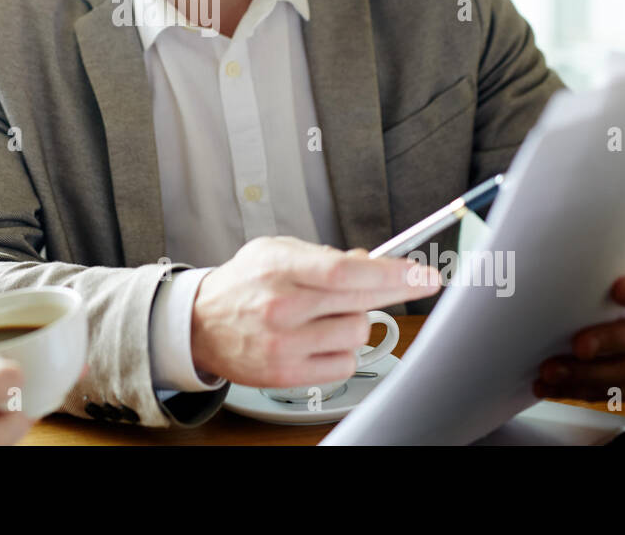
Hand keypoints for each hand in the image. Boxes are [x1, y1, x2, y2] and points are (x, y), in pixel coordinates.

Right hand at [191, 236, 440, 387]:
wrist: (201, 325)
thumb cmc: (242, 284)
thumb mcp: (274, 251)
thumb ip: (321, 254)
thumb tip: (368, 261)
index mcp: (279, 268)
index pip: (345, 272)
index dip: (391, 273)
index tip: (422, 273)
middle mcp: (281, 307)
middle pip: (358, 303)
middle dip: (395, 290)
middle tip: (416, 281)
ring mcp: (284, 345)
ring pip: (356, 333)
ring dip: (355, 320)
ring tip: (329, 313)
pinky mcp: (287, 374)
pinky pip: (344, 364)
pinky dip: (343, 350)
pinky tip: (322, 338)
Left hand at [533, 268, 624, 403]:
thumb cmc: (620, 296)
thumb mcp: (619, 278)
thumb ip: (599, 275)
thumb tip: (553, 260)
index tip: (618, 290)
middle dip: (608, 342)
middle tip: (579, 345)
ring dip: (585, 375)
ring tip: (551, 371)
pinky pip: (609, 394)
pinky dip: (575, 392)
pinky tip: (550, 387)